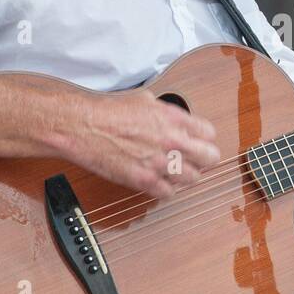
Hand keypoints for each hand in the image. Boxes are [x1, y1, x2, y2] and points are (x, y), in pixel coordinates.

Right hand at [57, 88, 220, 199]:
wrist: (83, 126)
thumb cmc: (108, 111)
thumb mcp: (145, 100)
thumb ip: (167, 113)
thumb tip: (177, 120)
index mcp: (174, 118)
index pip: (209, 133)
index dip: (203, 138)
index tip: (197, 142)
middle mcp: (172, 140)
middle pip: (210, 157)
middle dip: (203, 158)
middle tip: (193, 159)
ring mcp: (160, 162)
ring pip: (193, 179)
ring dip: (184, 176)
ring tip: (173, 171)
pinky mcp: (145, 180)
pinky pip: (169, 193)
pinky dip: (164, 190)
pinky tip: (156, 181)